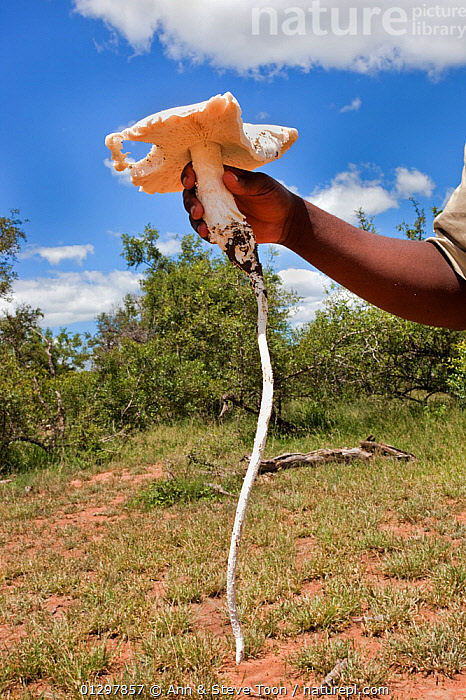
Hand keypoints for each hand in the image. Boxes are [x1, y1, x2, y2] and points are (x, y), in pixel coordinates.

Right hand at [181, 163, 300, 246]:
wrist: (285, 222)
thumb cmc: (275, 197)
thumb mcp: (263, 186)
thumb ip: (246, 183)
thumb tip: (227, 176)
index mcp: (223, 177)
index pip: (200, 171)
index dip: (190, 174)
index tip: (190, 182)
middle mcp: (217, 194)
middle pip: (192, 195)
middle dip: (190, 202)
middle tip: (198, 211)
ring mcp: (218, 212)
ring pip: (196, 216)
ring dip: (195, 222)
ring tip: (204, 229)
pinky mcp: (223, 229)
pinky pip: (209, 232)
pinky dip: (207, 235)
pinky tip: (211, 238)